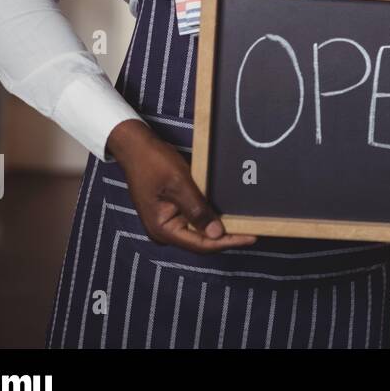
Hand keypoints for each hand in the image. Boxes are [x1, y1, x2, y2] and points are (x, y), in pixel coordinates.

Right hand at [106, 118, 256, 253]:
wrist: (135, 147)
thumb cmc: (153, 162)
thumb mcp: (179, 184)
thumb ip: (197, 210)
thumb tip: (216, 234)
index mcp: (162, 229)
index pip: (201, 244)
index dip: (228, 241)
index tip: (251, 237)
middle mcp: (164, 230)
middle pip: (201, 240)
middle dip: (226, 236)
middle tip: (254, 231)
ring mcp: (167, 221)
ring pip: (199, 230)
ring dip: (220, 227)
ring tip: (245, 224)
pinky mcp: (171, 211)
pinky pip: (194, 218)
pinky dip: (210, 216)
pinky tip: (228, 213)